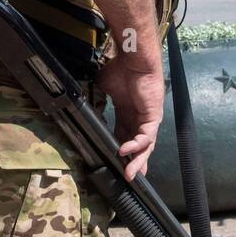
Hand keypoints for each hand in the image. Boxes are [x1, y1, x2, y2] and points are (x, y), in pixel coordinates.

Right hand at [97, 51, 163, 180]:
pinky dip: (136, 145)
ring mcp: (147, 118)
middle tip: (127, 178)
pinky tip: (125, 151)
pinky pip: (145, 136)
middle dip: (133, 162)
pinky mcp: (152, 116)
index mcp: (128, 112)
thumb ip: (98, 99)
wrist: (134, 59)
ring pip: (145, 146)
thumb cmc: (120, 68)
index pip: (124, 136)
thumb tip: (82, 103)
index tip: (113, 162)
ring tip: (128, 174)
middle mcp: (139, 117)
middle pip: (138, 146)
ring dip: (137, 161)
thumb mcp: (104, 88)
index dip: (120, 150)